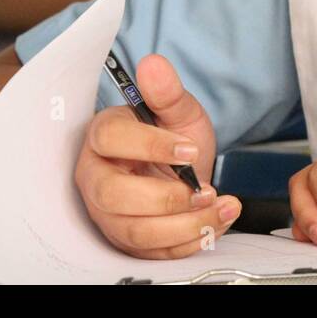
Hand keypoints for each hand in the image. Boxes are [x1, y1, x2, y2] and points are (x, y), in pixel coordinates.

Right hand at [74, 53, 241, 258]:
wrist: (184, 170)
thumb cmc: (174, 138)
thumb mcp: (179, 111)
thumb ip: (168, 92)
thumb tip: (153, 64)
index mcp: (103, 137)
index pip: (111, 139)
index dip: (151, 145)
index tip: (190, 149)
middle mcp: (97, 177)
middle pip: (113, 195)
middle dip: (166, 197)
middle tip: (205, 189)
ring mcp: (108, 213)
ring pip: (133, 231)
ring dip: (184, 225)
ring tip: (219, 207)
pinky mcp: (126, 241)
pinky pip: (152, 253)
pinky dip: (189, 243)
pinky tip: (215, 223)